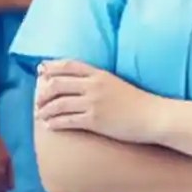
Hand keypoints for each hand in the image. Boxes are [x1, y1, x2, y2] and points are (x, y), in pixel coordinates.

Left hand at [35, 60, 159, 143]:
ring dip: (45, 109)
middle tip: (38, 100)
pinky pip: (67, 120)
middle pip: (58, 83)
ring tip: (40, 115)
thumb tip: (81, 84)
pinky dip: (55, 122)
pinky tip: (49, 126)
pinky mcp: (94, 120)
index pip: (69, 65)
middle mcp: (94, 86)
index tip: (41, 71)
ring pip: (59, 103)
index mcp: (99, 74)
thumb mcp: (116, 83)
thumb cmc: (137, 102)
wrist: (152, 116)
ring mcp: (93, 103)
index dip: (52, 67)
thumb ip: (98, 81)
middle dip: (43, 92)